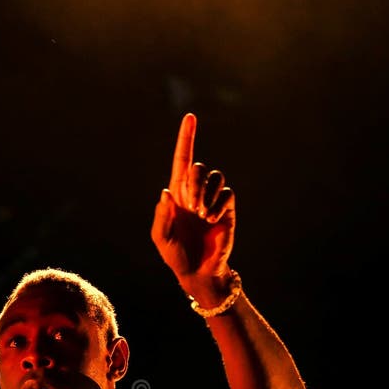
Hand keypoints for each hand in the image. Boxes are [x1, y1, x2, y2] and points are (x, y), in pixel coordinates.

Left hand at [151, 113, 235, 292]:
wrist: (198, 271)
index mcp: (177, 194)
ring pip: (215, 176)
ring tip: (202, 215)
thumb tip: (167, 191)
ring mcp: (212, 199)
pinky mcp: (226, 209)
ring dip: (206, 193)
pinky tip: (211, 220)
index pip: (182, 160)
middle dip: (194, 183)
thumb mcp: (161, 238)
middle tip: (191, 207)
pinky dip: (218, 204)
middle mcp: (195, 192)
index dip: (186, 138)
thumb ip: (162, 216)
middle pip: (199, 167)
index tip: (190, 116)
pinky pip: (227, 193)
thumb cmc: (176, 256)